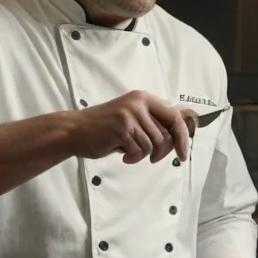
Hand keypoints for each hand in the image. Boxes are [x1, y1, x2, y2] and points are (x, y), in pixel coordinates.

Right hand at [71, 90, 194, 164]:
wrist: (74, 130)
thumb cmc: (105, 128)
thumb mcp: (132, 117)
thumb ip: (154, 121)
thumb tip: (184, 129)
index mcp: (144, 98)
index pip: (175, 117)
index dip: (183, 137)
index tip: (183, 153)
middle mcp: (138, 103)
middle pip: (166, 135)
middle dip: (163, 152)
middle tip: (153, 159)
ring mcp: (129, 115)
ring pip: (153, 145)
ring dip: (143, 155)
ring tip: (130, 152)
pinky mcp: (121, 129)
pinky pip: (139, 151)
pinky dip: (133, 157)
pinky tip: (122, 154)